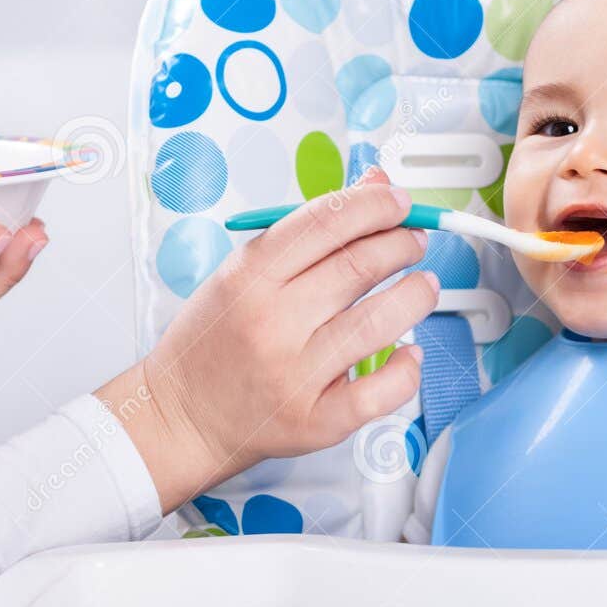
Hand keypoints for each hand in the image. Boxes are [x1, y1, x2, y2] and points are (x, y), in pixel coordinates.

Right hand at [97, 171, 436, 513]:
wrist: (182, 417)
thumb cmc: (216, 340)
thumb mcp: (246, 272)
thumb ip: (310, 230)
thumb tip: (375, 186)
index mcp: (250, 277)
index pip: (326, 221)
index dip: (375, 204)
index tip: (400, 202)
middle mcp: (273, 323)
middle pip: (359, 266)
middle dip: (402, 243)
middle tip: (414, 241)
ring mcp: (296, 375)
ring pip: (380, 323)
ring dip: (417, 295)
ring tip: (424, 285)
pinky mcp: (316, 420)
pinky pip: (380, 392)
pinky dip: (407, 369)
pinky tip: (410, 352)